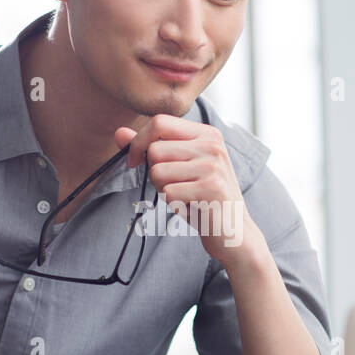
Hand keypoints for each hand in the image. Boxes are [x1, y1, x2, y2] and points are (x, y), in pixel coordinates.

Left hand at [114, 114, 260, 267]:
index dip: (139, 141)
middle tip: (175, 188)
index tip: (135, 161)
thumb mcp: (178, 168)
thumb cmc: (202, 199)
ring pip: (158, 172)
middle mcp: (212, 144)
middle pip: (154, 150)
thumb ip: (150, 147)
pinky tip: (192, 209)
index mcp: (206, 133)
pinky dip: (174, 206)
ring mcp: (213, 165)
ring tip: (185, 198)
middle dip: (154, 174)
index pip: (159, 122)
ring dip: (164, 191)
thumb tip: (119, 133)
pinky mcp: (211, 187)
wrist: (235, 232)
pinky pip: (168, 193)